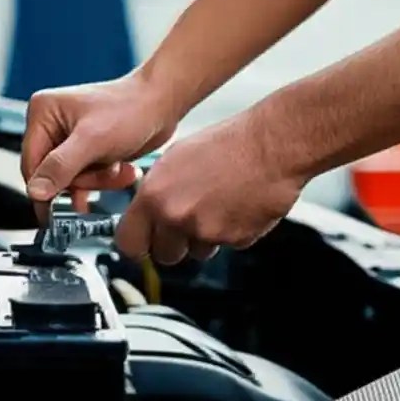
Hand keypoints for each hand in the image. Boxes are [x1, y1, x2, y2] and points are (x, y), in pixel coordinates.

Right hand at [21, 72, 181, 218]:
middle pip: (50, 174)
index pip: (31, 163)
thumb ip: (60, 167)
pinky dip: (102, 180)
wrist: (164, 103)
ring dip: (96, 181)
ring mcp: (67, 138)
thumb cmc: (132, 110)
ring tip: (117, 169)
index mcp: (42, 112)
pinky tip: (119, 171)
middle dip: (80, 181)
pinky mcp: (85, 150)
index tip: (54, 214)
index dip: (44, 189)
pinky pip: (84, 178)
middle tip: (104, 176)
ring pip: (69, 180)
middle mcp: (50, 124)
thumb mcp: (93, 140)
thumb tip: (36, 191)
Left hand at [115, 109, 305, 263]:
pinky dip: (230, 233)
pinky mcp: (236, 239)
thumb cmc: (224, 145)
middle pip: (163, 256)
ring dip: (203, 239)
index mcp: (154, 197)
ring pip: (196, 253)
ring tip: (216, 207)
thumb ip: (155, 193)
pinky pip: (226, 246)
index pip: (128, 243)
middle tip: (185, 224)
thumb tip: (145, 213)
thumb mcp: (172, 162)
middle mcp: (176, 217)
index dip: (137, 244)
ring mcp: (206, 231)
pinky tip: (236, 207)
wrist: (271, 146)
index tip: (143, 242)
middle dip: (173, 245)